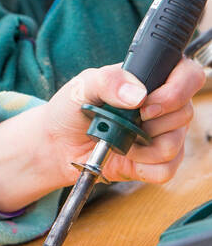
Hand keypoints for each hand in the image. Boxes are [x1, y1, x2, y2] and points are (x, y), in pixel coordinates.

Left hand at [39, 59, 203, 185]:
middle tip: (124, 122)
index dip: (176, 91)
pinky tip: (127, 156)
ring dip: (143, 145)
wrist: (57, 145)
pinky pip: (167, 170)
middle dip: (151, 122)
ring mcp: (163, 135)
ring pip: (176, 143)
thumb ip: (110, 81)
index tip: (145, 105)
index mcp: (153, 79)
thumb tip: (138, 96)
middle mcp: (164, 106)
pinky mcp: (156, 163)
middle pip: (185, 113)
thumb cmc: (71, 110)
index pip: (189, 76)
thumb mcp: (84, 86)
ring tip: (121, 139)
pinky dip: (144, 166)